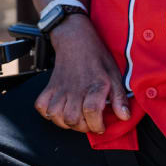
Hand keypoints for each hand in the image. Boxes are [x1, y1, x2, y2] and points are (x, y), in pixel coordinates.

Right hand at [33, 16, 130, 133]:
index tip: (101, 126)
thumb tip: (124, 116)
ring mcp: (60, 88)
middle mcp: (75, 88)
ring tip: (75, 117)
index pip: (92, 112)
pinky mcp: (50, 86)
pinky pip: (41, 105)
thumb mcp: (114, 74)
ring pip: (56, 115)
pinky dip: (48, 112)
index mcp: (94, 85)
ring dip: (65, 122)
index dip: (97, 125)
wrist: (76, 38)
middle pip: (72, 119)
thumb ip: (119, 97)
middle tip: (89, 122)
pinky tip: (59, 109)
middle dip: (82, 127)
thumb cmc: (96, 56)